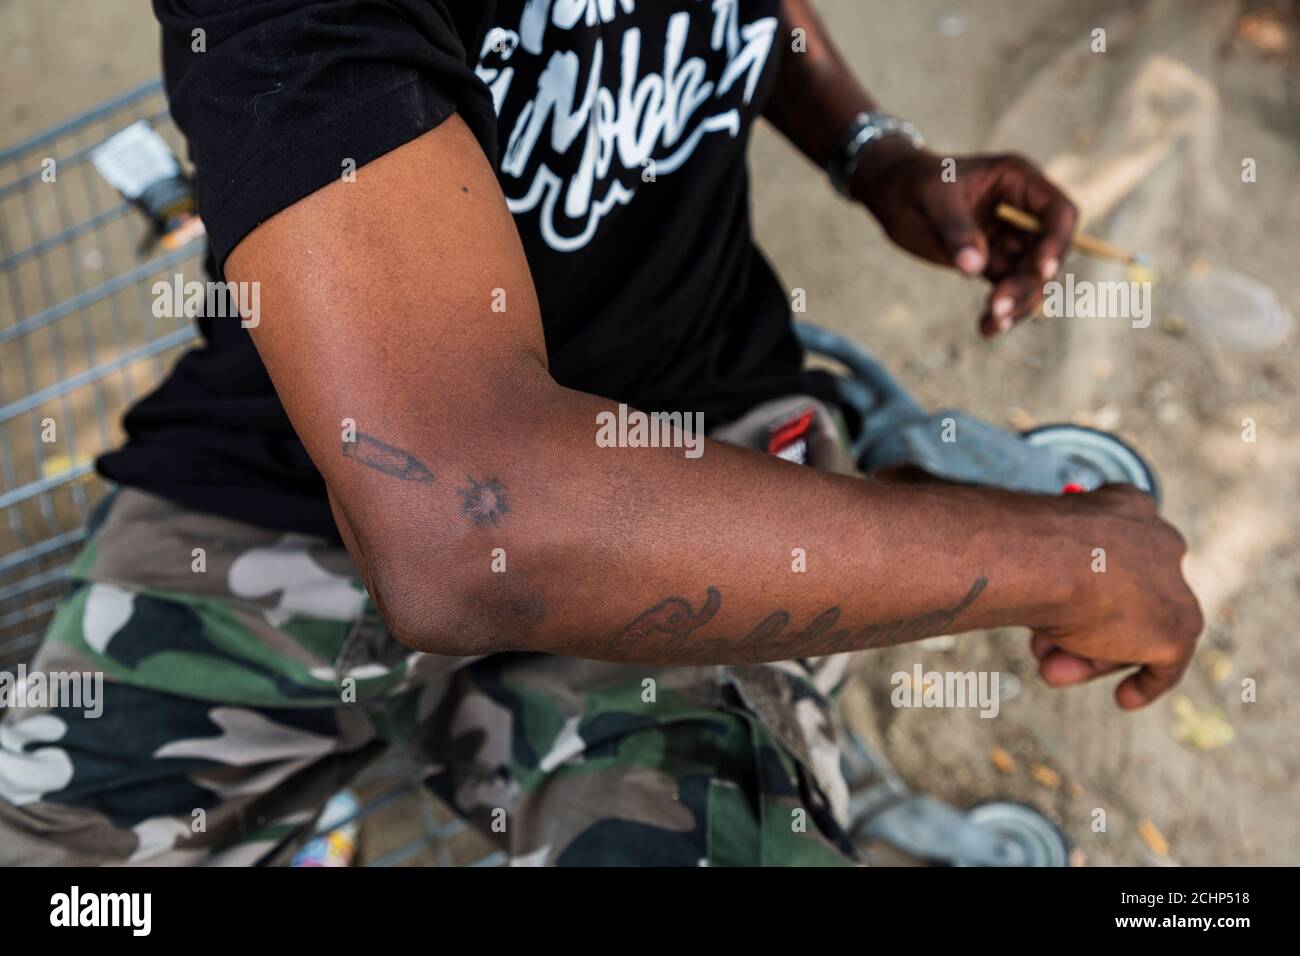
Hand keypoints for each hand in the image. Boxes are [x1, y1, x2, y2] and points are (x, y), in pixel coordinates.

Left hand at [850, 142, 1077, 337]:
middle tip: (997, 307)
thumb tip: (974, 268)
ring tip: (991, 325)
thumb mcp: (933, 199)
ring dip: (1017, 303)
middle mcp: (1022, 210)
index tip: (1041, 271)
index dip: (1056, 242)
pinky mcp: (993, 260)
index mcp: (1019, 181)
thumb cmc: (913, 183)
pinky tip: (987, 329)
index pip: (1059, 213)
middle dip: (1028, 283)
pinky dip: (1001, 310)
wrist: (890, 193)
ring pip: (1029, 277)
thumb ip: (955, 230)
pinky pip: (1007, 289)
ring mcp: (1010, 237)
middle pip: (1047, 252)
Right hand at [1030, 485, 1202, 709]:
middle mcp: (1159, 541)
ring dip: (1089, 655)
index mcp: (1128, 508)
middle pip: (1123, 598)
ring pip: (1133, 630)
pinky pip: (1167, 663)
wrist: (1044, 559)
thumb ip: (1057, 567)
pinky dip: (1146, 682)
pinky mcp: (1178, 628)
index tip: (1053, 612)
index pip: (1113, 555)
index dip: (1080, 589)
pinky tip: (1126, 699)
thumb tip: (1047, 596)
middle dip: (1079, 629)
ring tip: (1050, 671)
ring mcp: (1172, 586)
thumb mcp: (1039, 549)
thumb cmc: (1027, 548)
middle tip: (1040, 650)